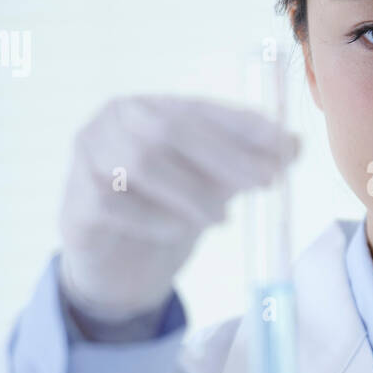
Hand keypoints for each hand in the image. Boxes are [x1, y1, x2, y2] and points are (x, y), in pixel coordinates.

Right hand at [57, 93, 299, 321]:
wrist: (120, 265)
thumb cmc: (169, 211)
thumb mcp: (214, 185)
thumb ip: (248, 163)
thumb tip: (295, 145)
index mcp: (153, 107)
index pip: (201, 108)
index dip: (245, 126)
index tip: (285, 146)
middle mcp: (116, 121)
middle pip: (170, 128)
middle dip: (226, 155)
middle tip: (267, 182)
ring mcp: (88, 157)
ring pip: (142, 162)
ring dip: (192, 191)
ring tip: (222, 217)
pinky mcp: (77, 201)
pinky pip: (117, 204)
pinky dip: (157, 218)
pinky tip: (182, 231)